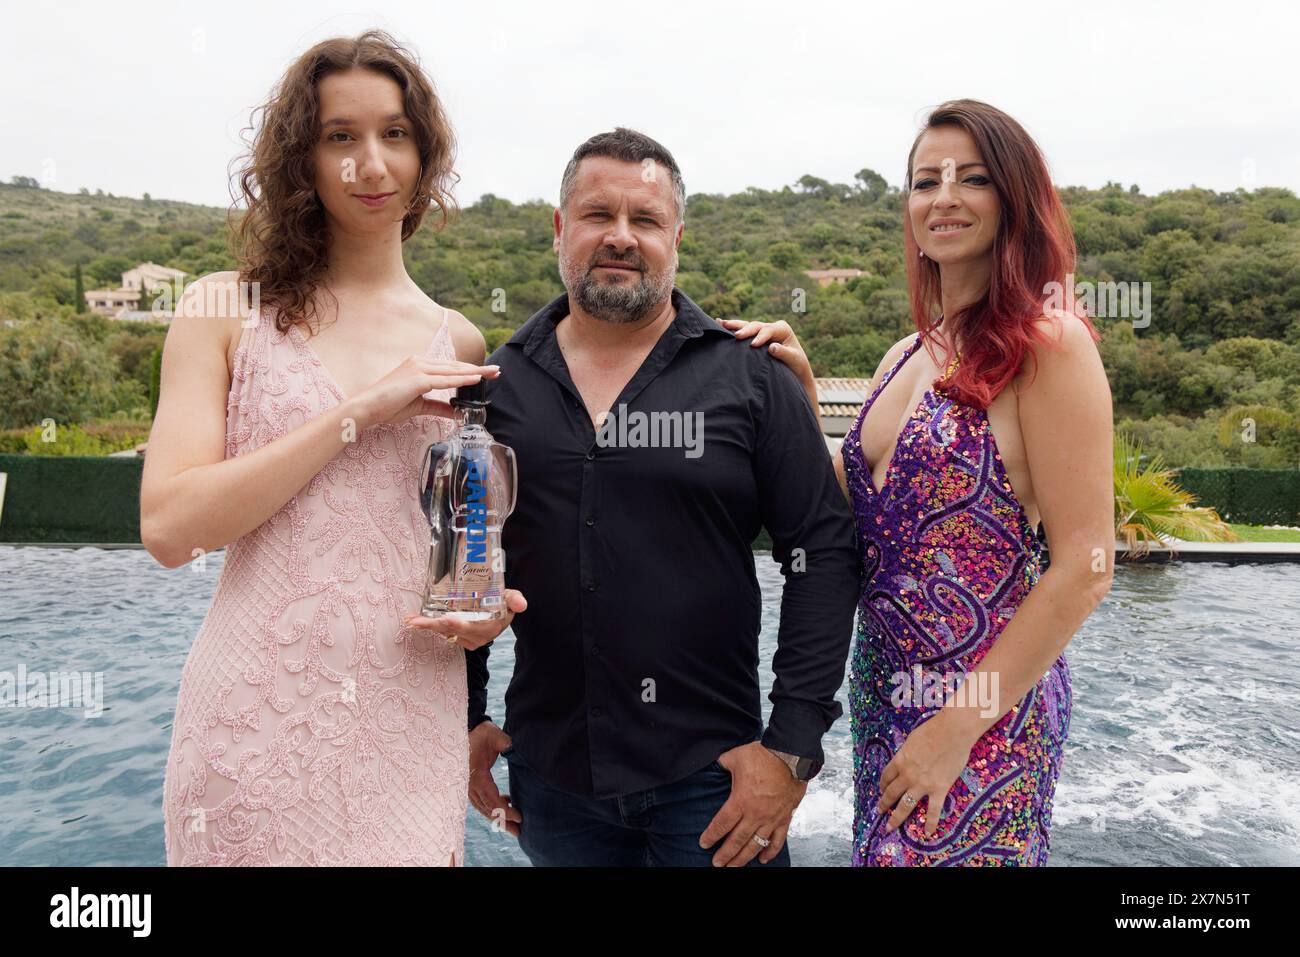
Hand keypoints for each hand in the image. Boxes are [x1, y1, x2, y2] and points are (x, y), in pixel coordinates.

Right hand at [346, 356, 500, 430]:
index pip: (450, 367)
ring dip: (475, 372)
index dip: (469, 371)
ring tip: (492, 373)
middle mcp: (420, 362)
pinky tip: (475, 380)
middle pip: (455, 366)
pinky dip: (461, 380)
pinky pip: (445, 380)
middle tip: (497, 371)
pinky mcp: (418, 379)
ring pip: (453, 371)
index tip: (486, 373)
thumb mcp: (420, 406)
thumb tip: (457, 412)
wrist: (367, 408)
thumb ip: (439, 407)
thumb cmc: (389, 406)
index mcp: (419, 366)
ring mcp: (419, 369)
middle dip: (478, 369)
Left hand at [404, 589, 526, 650]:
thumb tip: (522, 604)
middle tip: (416, 621)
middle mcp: (477, 637)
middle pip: (452, 631)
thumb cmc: (503, 601)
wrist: (499, 613)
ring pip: (444, 633)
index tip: (446, 619)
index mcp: (490, 627)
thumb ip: (515, 599)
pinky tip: (415, 622)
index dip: (458, 624)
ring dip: (427, 627)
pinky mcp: (459, 639)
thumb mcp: (511, 597)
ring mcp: (467, 640)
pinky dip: (429, 627)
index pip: (471, 627)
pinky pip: (443, 633)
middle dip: (433, 626)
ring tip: (411, 620)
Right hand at [467, 721, 521, 837]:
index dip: (504, 810)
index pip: (491, 798)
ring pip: (483, 807)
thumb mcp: (496, 737)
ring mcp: (469, 786)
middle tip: (518, 832)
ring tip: (513, 827)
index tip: (519, 817)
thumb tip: (520, 751)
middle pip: (486, 808)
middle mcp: (470, 784)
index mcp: (476, 775)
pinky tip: (507, 802)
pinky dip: (493, 806)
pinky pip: (482, 801)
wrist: (469, 729)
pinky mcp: (472, 784)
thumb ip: (508, 745)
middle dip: (502, 821)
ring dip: (497, 817)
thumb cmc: (483, 733)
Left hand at [698, 742, 807, 865]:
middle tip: (717, 864)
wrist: (791, 755)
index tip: (704, 844)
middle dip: (725, 854)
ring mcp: (771, 818)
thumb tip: (715, 765)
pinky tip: (763, 860)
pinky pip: (777, 840)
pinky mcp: (785, 818)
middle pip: (737, 840)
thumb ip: (722, 764)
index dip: (711, 836)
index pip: (721, 824)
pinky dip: (770, 852)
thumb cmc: (763, 755)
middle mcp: (755, 814)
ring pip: (755, 845)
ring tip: (733, 867)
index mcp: (740, 800)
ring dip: (743, 858)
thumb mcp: (735, 757)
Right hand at [715, 318, 813, 385]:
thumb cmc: (796, 365)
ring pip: (747, 326)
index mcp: (782, 329)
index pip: (769, 330)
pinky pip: (743, 332)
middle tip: (737, 337)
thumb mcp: (793, 359)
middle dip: (745, 330)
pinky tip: (720, 325)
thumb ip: (783, 353)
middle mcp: (771, 327)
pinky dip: (732, 329)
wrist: (795, 370)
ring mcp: (762, 332)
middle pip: (756, 325)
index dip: (761, 336)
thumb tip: (772, 347)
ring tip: (721, 323)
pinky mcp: (754, 338)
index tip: (754, 345)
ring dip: (734, 326)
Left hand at [875, 714, 974, 838]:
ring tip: (889, 827)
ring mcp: (922, 784)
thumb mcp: (912, 740)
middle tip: (879, 812)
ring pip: (905, 806)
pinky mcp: (939, 790)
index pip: (886, 776)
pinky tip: (928, 834)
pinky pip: (933, 811)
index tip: (881, 790)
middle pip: (891, 793)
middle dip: (883, 804)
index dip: (882, 785)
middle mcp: (907, 775)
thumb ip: (907, 753)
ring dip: (896, 818)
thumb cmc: (933, 730)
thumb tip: (906, 758)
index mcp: (900, 760)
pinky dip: (930, 824)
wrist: (952, 732)